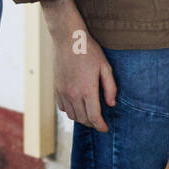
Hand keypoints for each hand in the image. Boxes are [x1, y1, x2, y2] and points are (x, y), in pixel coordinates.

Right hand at [50, 9, 116, 132]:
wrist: (68, 39)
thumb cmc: (89, 50)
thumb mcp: (105, 66)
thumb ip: (110, 87)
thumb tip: (111, 104)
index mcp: (87, 89)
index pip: (94, 116)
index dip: (100, 126)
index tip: (105, 129)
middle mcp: (73, 94)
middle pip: (82, 119)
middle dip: (92, 123)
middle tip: (99, 121)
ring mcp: (63, 92)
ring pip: (71, 115)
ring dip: (81, 119)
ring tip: (89, 115)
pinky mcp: (56, 88)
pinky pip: (62, 108)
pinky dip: (70, 111)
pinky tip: (77, 106)